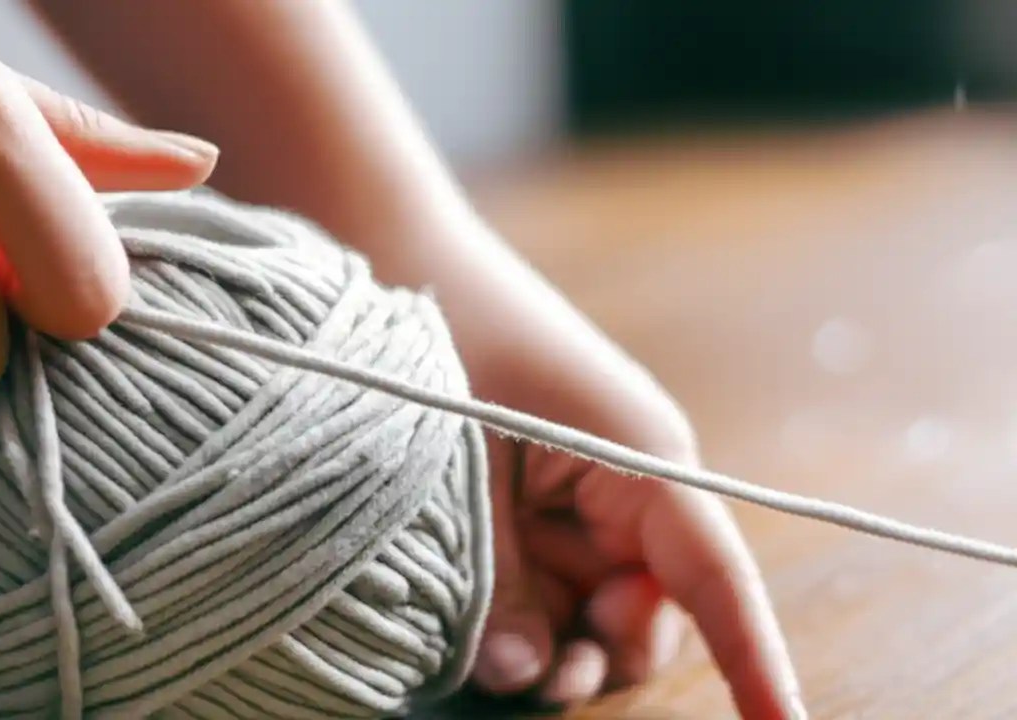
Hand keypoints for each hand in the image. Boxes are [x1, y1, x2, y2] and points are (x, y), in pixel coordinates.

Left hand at [468, 327, 803, 717]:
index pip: (713, 577)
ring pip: (589, 612)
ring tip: (489, 641)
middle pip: (648, 615)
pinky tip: (469, 601)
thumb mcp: (467, 475)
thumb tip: (526, 681)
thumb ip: (500, 585)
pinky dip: (514, 611)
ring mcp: (583, 501)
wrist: (400, 263)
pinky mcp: (538, 508)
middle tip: (537, 669)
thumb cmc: (446, 345)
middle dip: (600, 654)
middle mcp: (630, 489)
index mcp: (642, 462)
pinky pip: (545, 585)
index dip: (752, 660)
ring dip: (547, 641)